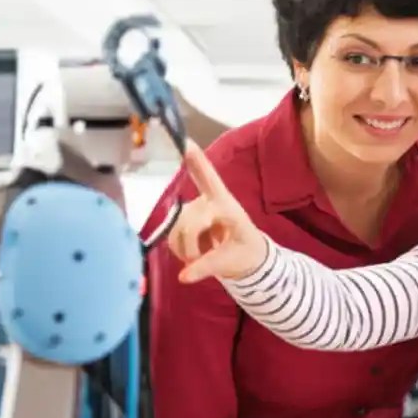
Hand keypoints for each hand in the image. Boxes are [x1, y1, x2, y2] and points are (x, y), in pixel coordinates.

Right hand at [168, 142, 266, 282]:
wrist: (246, 256)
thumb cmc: (245, 252)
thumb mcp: (232, 262)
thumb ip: (208, 267)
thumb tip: (184, 276)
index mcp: (226, 204)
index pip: (209, 178)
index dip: (196, 160)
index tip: (184, 141)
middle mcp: (207, 201)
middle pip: (187, 223)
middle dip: (191, 247)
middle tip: (202, 261)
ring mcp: (193, 210)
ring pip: (175, 231)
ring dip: (185, 249)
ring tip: (203, 254)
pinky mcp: (183, 219)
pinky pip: (171, 236)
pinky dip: (180, 249)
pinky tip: (195, 250)